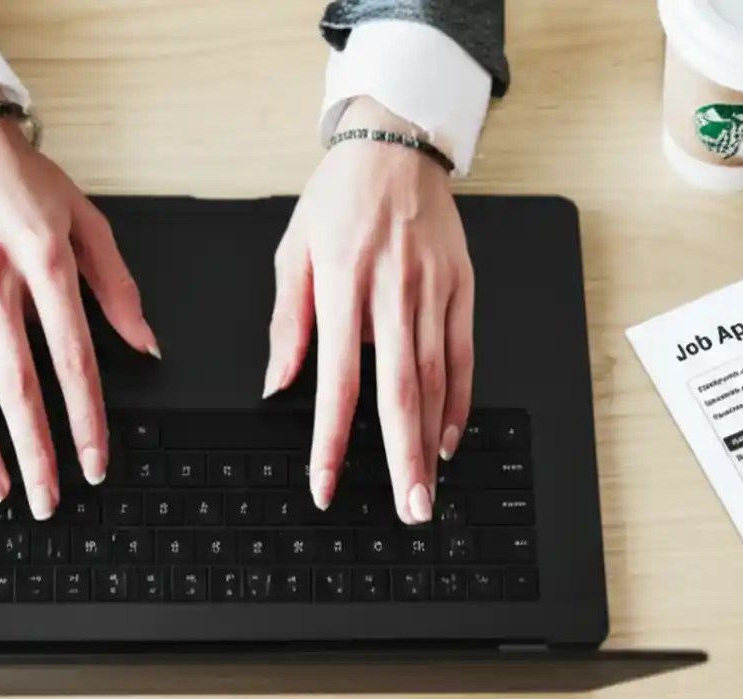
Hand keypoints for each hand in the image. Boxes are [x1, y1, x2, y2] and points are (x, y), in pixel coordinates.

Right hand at [0, 85, 159, 518]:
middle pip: (14, 384)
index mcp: (45, 265)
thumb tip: (148, 344)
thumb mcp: (90, 223)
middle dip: (34, 452)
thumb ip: (119, 287)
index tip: (93, 464)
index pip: (72, 360)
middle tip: (47, 500)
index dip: (85, 419)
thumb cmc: (28, 182)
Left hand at [264, 98, 474, 524]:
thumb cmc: (339, 198)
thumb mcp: (295, 249)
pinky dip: (459, 401)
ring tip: (427, 488)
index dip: (332, 440)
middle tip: (410, 509)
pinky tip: (449, 438)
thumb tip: (278, 382)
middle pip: (400, 391)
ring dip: (431, 442)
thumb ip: (288, 321)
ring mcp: (433, 290)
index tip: (327, 484)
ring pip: (436, 380)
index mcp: (343, 284)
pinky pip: (464, 355)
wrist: (396, 145)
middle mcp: (392, 291)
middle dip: (403, 458)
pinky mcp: (462, 287)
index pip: (338, 380)